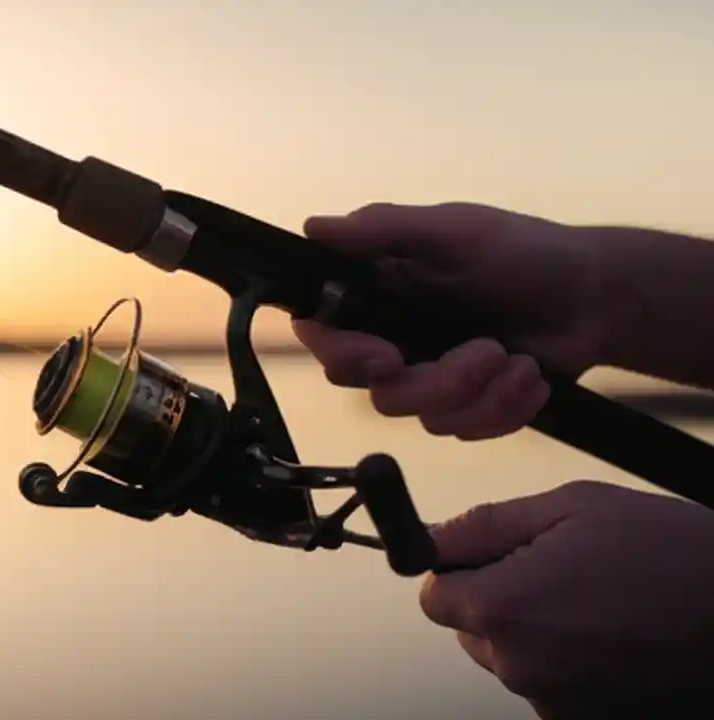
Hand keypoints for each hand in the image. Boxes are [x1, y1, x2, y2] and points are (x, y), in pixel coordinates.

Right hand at [292, 202, 615, 439]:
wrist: (598, 299)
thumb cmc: (528, 253)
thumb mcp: (454, 229)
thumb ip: (383, 229)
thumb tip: (313, 227)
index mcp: (379, 292)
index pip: (324, 332)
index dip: (342, 353)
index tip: (386, 356)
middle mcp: (393, 337)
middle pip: (372, 389)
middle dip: (435, 380)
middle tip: (486, 351)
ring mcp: (428, 376)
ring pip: (422, 416)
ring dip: (482, 393)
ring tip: (520, 361)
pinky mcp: (464, 406)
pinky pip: (464, 429)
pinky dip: (505, 409)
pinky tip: (531, 378)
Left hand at [420, 480, 713, 717]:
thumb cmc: (675, 554)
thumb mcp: (574, 506)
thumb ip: (489, 524)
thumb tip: (437, 535)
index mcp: (504, 608)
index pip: (435, 595)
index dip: (461, 568)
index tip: (495, 554)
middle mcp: (521, 667)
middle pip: (470, 630)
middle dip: (498, 598)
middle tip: (562, 569)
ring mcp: (556, 703)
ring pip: (514, 659)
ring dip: (538, 632)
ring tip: (603, 601)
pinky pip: (554, 687)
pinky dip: (573, 663)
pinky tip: (620, 637)